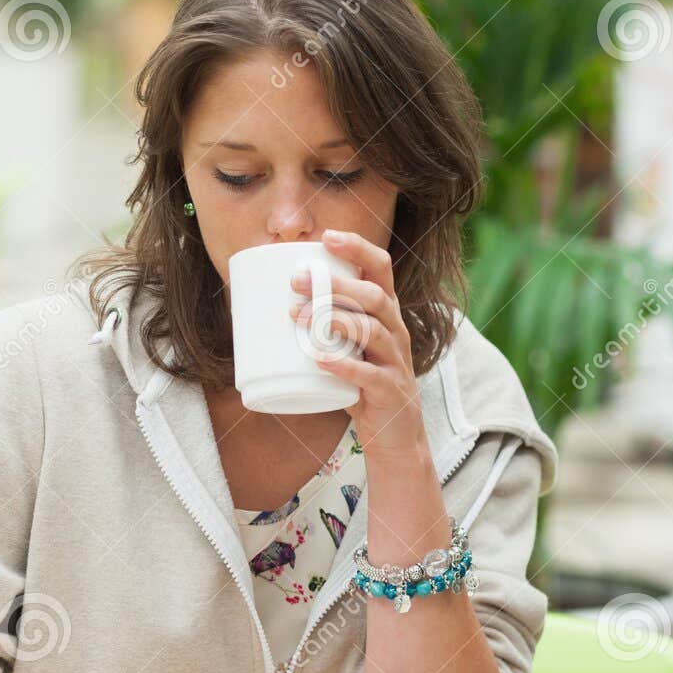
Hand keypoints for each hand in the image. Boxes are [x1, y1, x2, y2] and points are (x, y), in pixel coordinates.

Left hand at [290, 228, 428, 463]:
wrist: (397, 435)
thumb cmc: (364, 384)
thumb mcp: (349, 346)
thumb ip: (325, 324)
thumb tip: (276, 302)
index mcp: (386, 314)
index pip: (381, 269)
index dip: (358, 248)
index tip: (327, 237)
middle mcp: (395, 331)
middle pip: (374, 297)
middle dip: (335, 285)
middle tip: (296, 282)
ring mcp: (396, 361)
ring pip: (372, 331)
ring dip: (334, 320)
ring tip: (299, 319)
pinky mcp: (389, 392)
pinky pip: (369, 375)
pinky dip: (343, 365)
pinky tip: (319, 359)